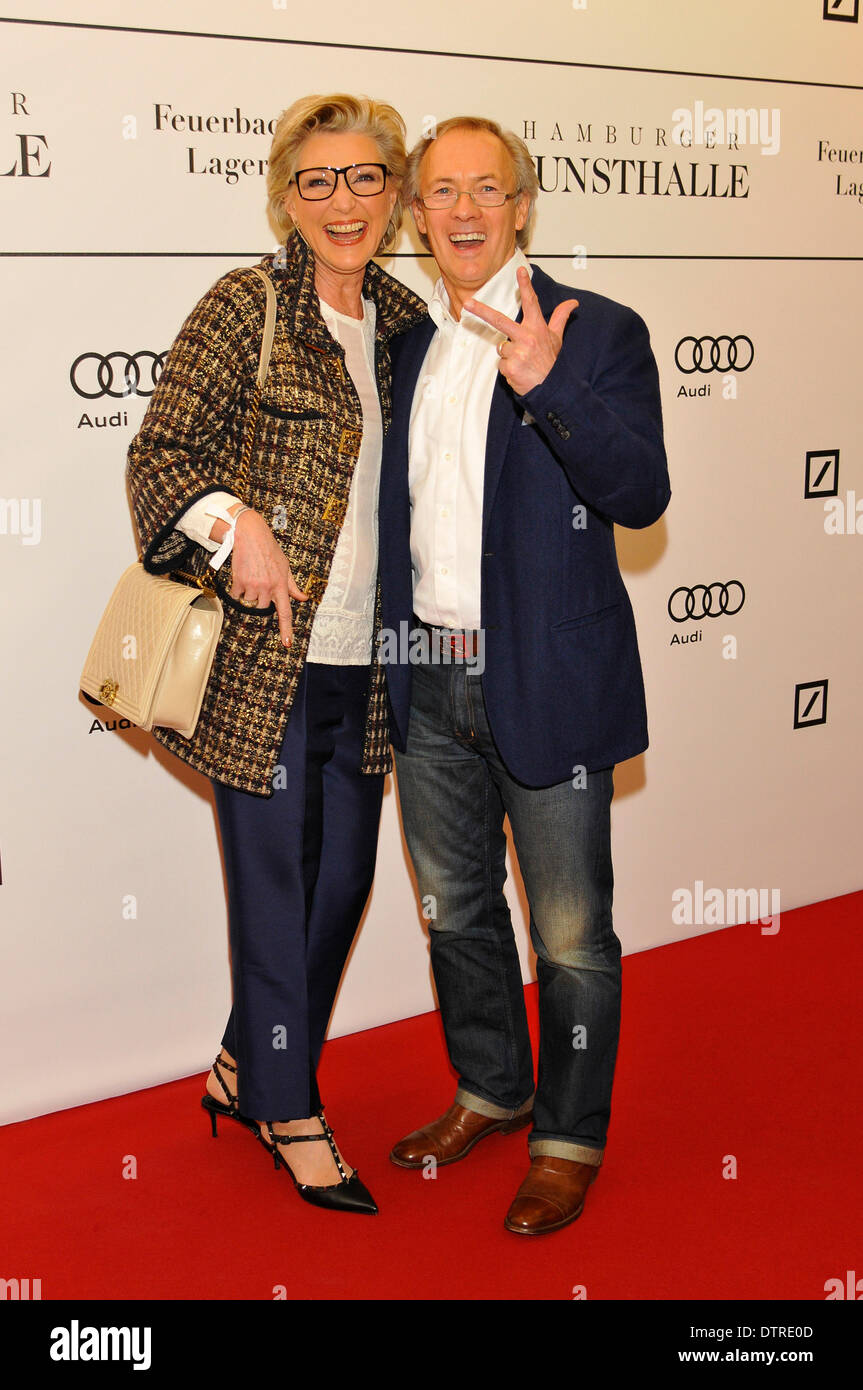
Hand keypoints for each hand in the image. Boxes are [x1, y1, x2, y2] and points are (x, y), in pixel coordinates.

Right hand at [230, 509, 307, 647]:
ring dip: (248, 593)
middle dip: (260, 600)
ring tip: (252, 575)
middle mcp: (268, 587)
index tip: (286, 643)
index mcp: (281, 585)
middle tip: (260, 582)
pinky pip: (237, 596)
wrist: (250, 535)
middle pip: (263, 608)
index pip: (285, 612)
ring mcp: (253, 586)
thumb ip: (292, 586)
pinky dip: (237, 590)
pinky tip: (241, 576)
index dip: (286, 629)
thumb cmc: (269, 550)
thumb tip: (303, 598)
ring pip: (249, 602)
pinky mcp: (239, 582)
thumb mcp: (285, 567)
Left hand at [463, 265, 577, 394]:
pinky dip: (507, 368)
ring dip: (508, 354)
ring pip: (500, 347)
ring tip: (521, 361)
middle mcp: (527, 338)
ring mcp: (518, 352)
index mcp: (537, 328)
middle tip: (468, 304)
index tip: (520, 271)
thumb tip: (573, 303)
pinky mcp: (510, 366)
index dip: (525, 285)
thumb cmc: (551, 362)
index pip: (531, 302)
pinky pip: (500, 363)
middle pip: (499, 321)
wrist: (551, 388)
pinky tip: (518, 371)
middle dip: (481, 311)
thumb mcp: (557, 338)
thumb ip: (561, 317)